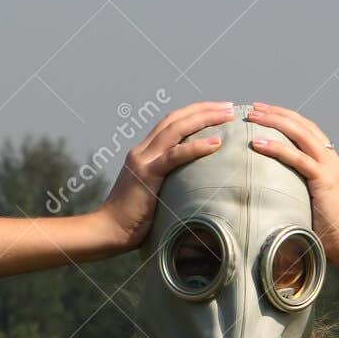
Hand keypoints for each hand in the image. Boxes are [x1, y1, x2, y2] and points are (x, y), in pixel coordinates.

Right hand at [95, 102, 231, 247]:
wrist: (109, 230)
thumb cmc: (133, 220)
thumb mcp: (154, 193)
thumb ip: (169, 182)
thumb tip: (195, 185)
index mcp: (144, 152)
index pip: (171, 123)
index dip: (194, 113)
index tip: (218, 110)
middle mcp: (142, 150)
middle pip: (175, 119)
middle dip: (204, 109)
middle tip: (229, 107)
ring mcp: (143, 160)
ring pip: (176, 129)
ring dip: (204, 119)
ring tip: (227, 115)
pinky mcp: (147, 174)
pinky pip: (175, 155)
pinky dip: (197, 147)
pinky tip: (216, 143)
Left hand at [245, 103, 338, 261]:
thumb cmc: (333, 236)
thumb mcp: (314, 209)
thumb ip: (300, 197)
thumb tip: (275, 200)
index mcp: (332, 166)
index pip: (310, 134)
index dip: (289, 121)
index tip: (268, 114)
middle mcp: (333, 162)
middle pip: (305, 126)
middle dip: (279, 113)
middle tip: (256, 107)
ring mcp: (331, 168)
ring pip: (301, 134)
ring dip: (275, 121)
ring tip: (253, 115)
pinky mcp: (325, 179)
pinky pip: (297, 158)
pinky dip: (276, 148)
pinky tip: (257, 143)